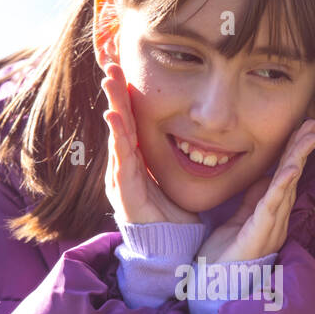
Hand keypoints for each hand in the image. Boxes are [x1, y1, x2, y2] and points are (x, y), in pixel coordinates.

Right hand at [101, 62, 198, 225]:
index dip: (129, 96)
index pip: (132, 122)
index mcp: (138, 161)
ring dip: (113, 106)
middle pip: (120, 123)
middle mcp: (125, 167)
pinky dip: (117, 137)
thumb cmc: (175, 215)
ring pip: (117, 136)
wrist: (170, 249)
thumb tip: (205, 134)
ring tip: (109, 82)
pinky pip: (121, 160)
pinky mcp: (124, 193)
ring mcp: (122, 179)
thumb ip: (183, 156)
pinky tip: (113, 117)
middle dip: (116, 93)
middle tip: (112, 63)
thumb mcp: (177, 177)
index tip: (126, 68)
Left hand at [196, 117, 314, 264]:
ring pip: (287, 187)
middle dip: (302, 149)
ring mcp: (270, 228)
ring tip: (309, 137)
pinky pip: (272, 205)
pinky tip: (291, 168)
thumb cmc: (223, 258)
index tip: (303, 129)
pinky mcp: (259, 234)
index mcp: (270, 215)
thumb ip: (251, 200)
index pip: (284, 177)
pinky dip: (282, 185)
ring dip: (298, 160)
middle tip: (314, 124)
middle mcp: (276, 220)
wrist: (211, 286)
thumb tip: (263, 177)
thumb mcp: (237, 220)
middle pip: (291, 178)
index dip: (293, 152)